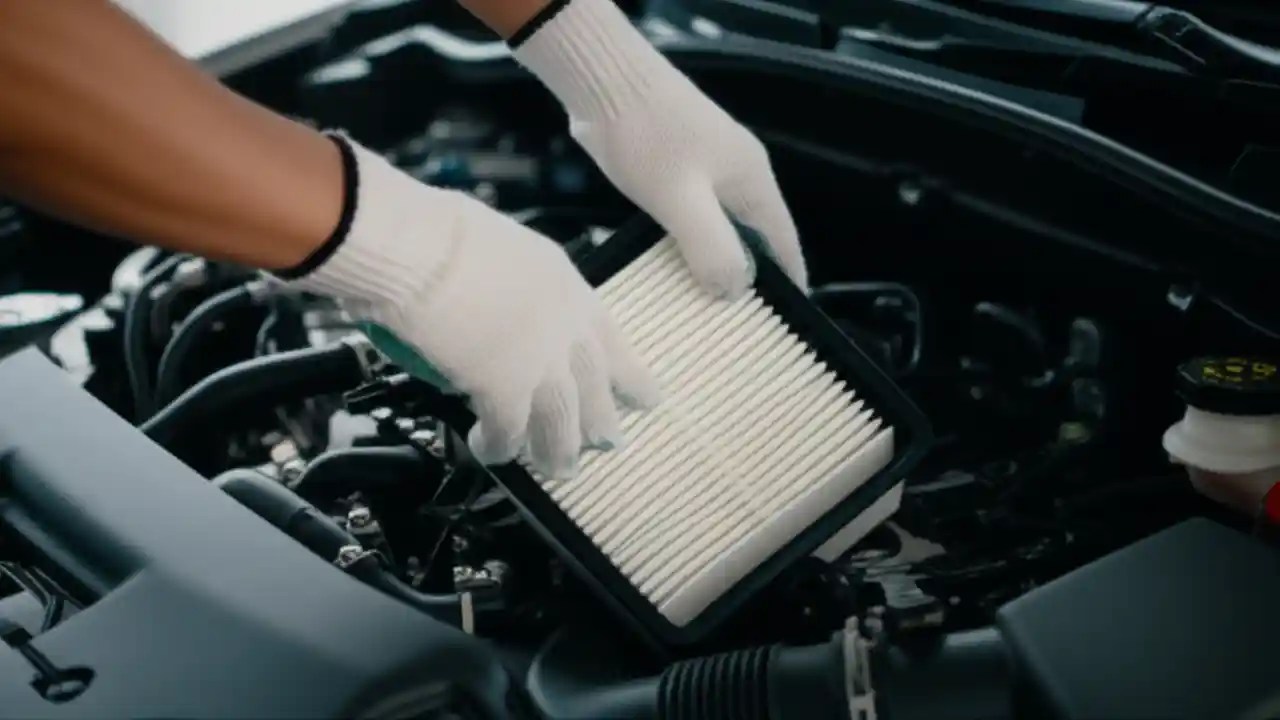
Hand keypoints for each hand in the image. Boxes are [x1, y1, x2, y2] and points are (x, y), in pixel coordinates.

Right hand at [284, 136, 659, 479]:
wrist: (421, 250)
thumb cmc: (440, 232)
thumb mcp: (501, 246)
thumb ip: (512, 282)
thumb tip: (494, 295)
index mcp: (568, 288)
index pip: (610, 339)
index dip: (630, 373)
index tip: (647, 397)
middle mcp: (565, 328)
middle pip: (595, 386)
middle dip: (604, 421)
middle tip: (611, 444)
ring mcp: (540, 363)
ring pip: (563, 423)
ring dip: (560, 452)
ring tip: (561, 470)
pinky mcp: (505, 390)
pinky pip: (508, 433)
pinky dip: (498, 447)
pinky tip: (488, 451)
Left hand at [512, 0, 807, 297]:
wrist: (604, 82)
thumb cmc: (645, 133)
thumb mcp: (682, 200)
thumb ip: (712, 247)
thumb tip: (734, 290)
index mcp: (752, 181)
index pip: (784, 242)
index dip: (787, 282)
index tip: (783, 320)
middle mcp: (735, 175)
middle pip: (752, 239)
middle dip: (744, 279)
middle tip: (731, 324)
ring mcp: (704, 170)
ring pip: (717, 229)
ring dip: (708, 262)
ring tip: (696, 305)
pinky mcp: (673, 170)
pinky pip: (688, 217)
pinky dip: (681, 244)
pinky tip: (663, 267)